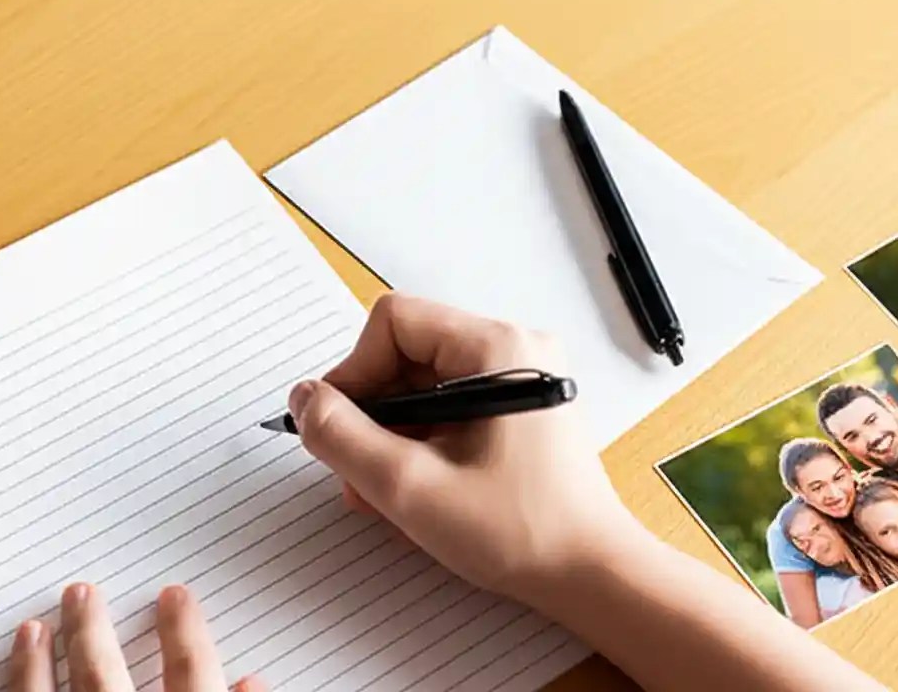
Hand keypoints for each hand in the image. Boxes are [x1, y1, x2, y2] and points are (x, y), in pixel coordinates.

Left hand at [10, 582, 265, 691]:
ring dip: (41, 662)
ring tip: (36, 626)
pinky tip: (18, 664)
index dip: (183, 632)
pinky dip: (19, 685)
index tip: (175, 596)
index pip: (191, 674)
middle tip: (82, 593)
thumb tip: (251, 683)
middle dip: (92, 632)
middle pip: (105, 678)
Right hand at [288, 293, 632, 609]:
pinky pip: (449, 409)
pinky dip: (420, 445)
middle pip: (406, 354)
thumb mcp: (410, 487)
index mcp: (498, 349)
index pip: (394, 322)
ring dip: (390, 437)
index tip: (338, 426)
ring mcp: (519, 381)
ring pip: (423, 386)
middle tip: (354, 472)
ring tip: (381, 493)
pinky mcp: (518, 412)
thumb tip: (305, 400)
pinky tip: (412, 491)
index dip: (353, 372)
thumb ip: (343, 437)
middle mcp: (513, 351)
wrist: (592, 574)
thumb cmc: (522, 531)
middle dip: (370, 414)